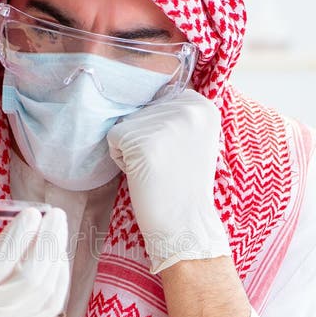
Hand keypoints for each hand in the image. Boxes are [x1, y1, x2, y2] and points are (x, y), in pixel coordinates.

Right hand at [0, 197, 68, 316]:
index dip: (19, 234)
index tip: (30, 212)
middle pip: (31, 275)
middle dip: (48, 240)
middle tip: (53, 214)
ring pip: (46, 291)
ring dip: (56, 257)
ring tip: (57, 230)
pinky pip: (50, 307)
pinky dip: (59, 280)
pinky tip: (56, 259)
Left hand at [107, 90, 230, 272]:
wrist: (184, 225)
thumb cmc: (183, 186)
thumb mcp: (193, 138)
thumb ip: (176, 113)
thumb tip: (144, 90)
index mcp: (202, 104)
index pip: (160, 98)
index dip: (158, 128)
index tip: (176, 153)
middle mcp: (186, 106)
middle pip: (140, 110)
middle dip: (144, 138)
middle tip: (165, 165)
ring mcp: (162, 122)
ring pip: (125, 124)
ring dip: (132, 150)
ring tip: (155, 170)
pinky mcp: (139, 140)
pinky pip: (113, 140)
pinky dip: (121, 161)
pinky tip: (143, 175)